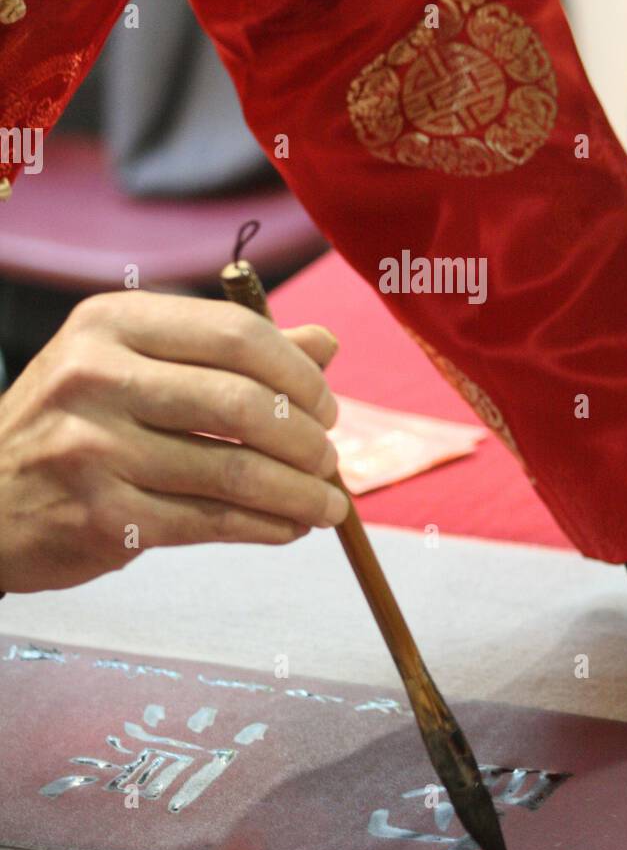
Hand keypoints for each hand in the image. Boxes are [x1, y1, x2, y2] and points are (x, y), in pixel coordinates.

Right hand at [0, 291, 348, 592]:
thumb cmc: (74, 421)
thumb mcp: (131, 361)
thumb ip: (227, 349)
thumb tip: (325, 343)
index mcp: (111, 323)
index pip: (236, 335)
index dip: (298, 373)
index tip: (326, 404)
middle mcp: (96, 378)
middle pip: (241, 404)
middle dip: (306, 437)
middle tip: (329, 457)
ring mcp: (94, 450)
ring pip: (233, 472)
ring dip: (300, 493)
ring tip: (330, 504)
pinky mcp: (102, 518)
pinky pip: (211, 522)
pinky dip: (266, 526)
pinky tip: (290, 527)